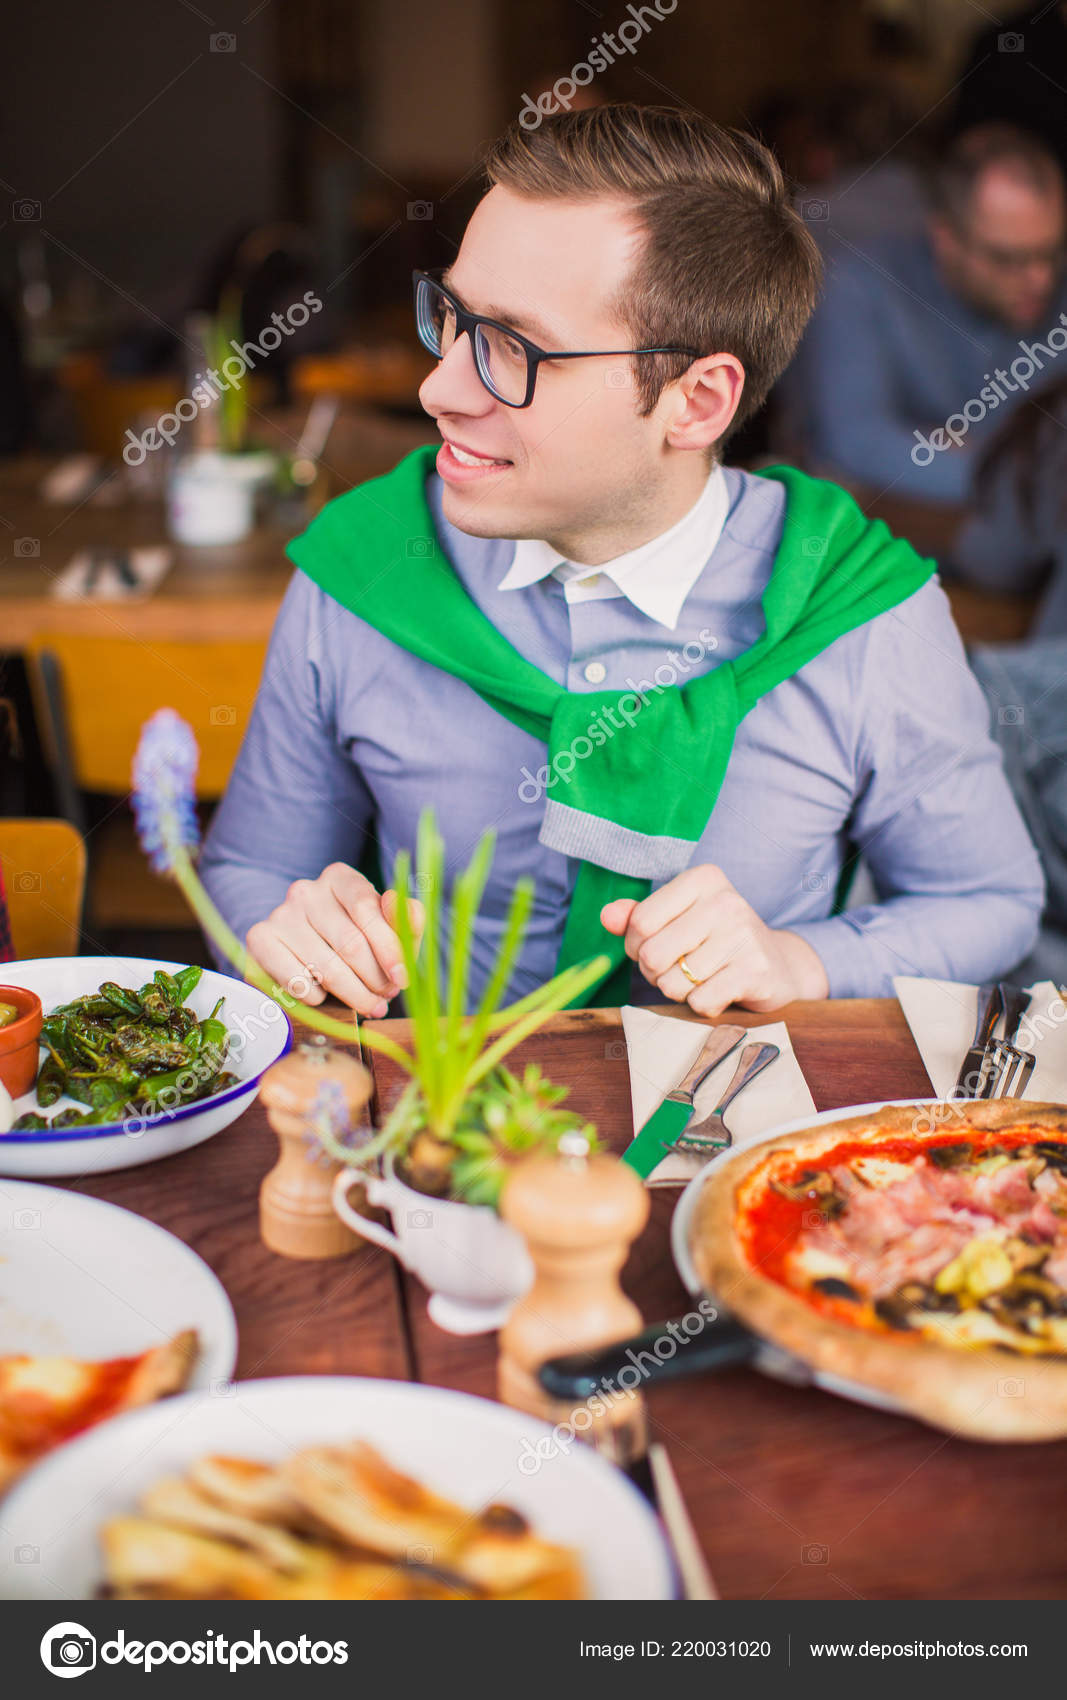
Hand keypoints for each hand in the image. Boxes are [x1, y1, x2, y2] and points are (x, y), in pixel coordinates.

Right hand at [246, 864, 423, 1016]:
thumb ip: (406, 918)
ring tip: (368, 1004)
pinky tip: (325, 995)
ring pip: (327, 968)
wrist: (302, 955)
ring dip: (354, 995)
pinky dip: (318, 998)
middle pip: (350, 943)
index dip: (389, 948)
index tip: (402, 978)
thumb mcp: (388, 928)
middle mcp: (306, 890)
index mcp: (340, 877)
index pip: (367, 908)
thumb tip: (399, 904)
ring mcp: (280, 914)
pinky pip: (298, 982)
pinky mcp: (260, 940)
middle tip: (385, 998)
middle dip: (375, 979)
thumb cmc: (356, 940)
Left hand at [600, 864, 827, 1015]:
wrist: (777, 964)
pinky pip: (700, 1002)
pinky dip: (702, 1006)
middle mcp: (726, 901)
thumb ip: (637, 917)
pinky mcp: (755, 971)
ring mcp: (744, 936)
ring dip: (679, 991)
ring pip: (673, 983)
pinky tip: (719, 991)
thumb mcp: (678, 919)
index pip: (640, 921)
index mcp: (703, 879)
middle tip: (677, 969)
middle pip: (652, 955)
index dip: (636, 946)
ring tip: (701, 978)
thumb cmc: (715, 940)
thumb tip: (607, 916)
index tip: (656, 947)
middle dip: (655, 973)